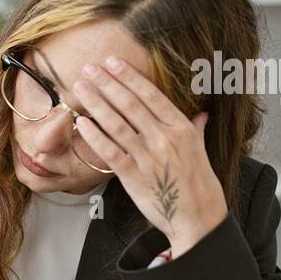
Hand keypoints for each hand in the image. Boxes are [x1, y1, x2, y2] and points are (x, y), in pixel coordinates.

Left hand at [72, 56, 228, 256]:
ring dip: (96, 103)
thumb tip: (200, 114)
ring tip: (80, 88)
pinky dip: (95, 136)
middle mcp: (164, 139)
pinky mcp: (134, 176)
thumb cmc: (198, 183)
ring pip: (117, 124)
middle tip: (89, 68)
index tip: (112, 62)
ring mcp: (148, 157)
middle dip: (107, 84)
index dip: (129, 77)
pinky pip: (110, 152)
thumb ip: (195, 129)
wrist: (198, 217)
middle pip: (130, 104)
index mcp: (181, 128)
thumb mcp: (200, 150)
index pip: (151, 95)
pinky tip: (81, 122)